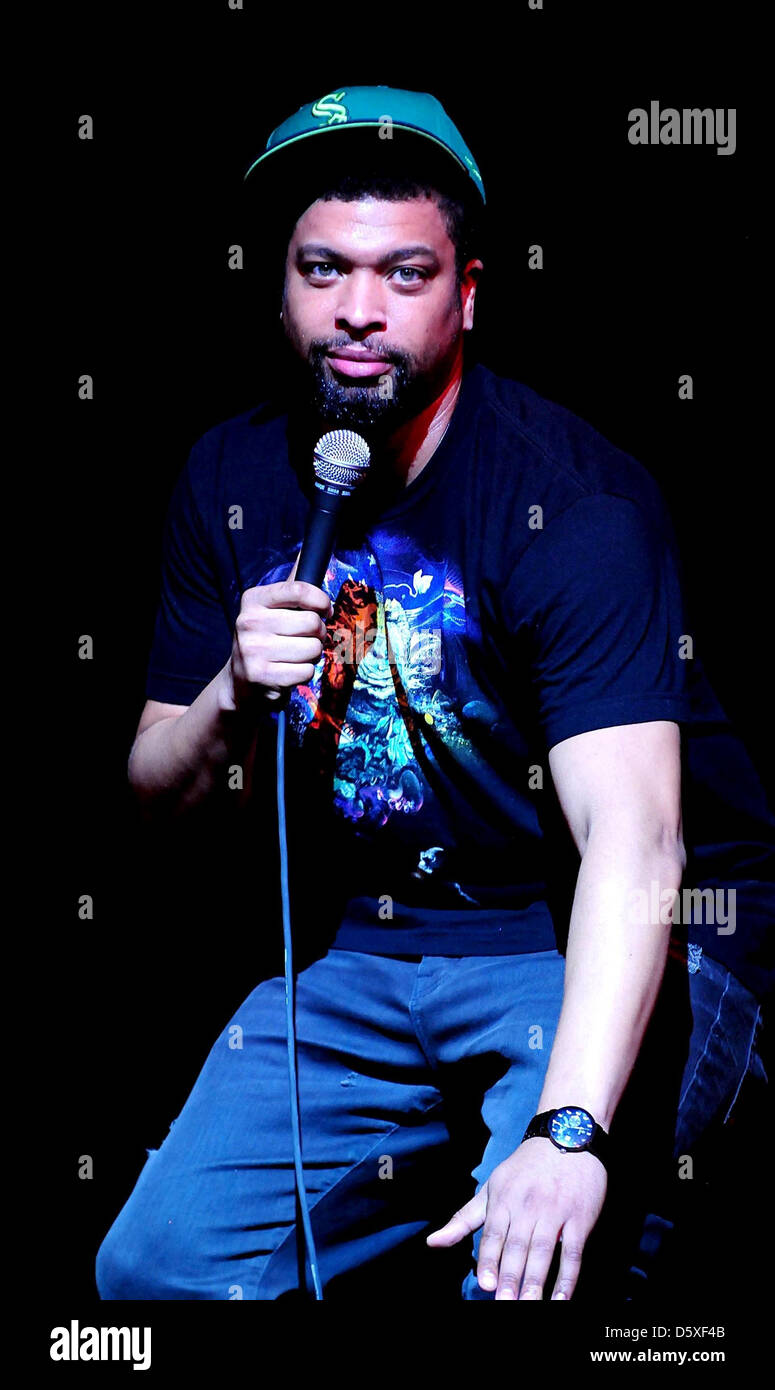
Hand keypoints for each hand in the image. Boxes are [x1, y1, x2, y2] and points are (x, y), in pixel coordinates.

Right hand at [220, 575, 332, 710]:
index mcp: (253, 600)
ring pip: (313, 649)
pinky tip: (289, 671)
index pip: (299, 589)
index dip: (321, 601)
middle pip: (312, 622)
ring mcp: (252, 649)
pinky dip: (304, 673)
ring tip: (296, 656)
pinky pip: (306, 671)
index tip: (325, 611)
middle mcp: (249, 622)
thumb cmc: (266, 640)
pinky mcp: (260, 675)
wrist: (241, 681)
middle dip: (319, 634)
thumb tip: (307, 549)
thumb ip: (291, 586)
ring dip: (312, 656)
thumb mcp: (272, 610)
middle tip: (307, 639)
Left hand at [426, 1138, 606, 1299]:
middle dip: (511, 1277)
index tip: (485, 1284)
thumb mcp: (492, 1187)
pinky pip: (573, 1252)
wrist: (568, 1134)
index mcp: (503, 1198)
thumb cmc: (526, 1167)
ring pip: (543, 1251)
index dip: (489, 1260)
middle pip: (517, 1246)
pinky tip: (561, 1298)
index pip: (493, 1234)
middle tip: (506, 1303)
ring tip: (530, 1305)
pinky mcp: (580, 1217)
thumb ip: (464, 1218)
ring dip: (536, 1282)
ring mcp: (555, 1211)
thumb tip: (432, 1243)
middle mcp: (528, 1205)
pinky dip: (568, 1277)